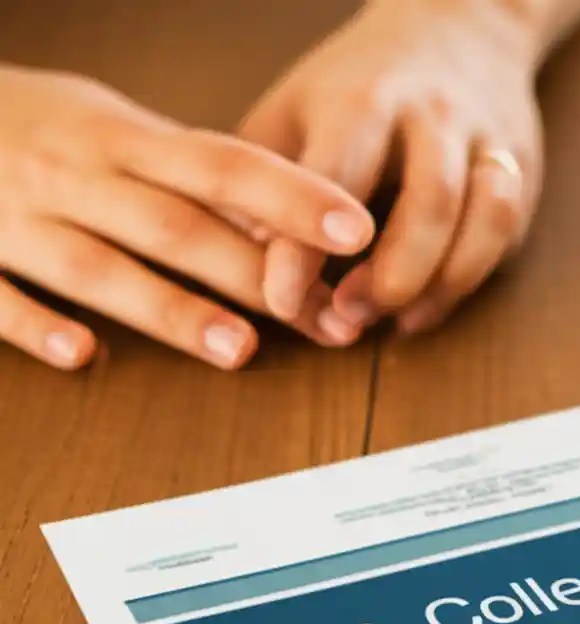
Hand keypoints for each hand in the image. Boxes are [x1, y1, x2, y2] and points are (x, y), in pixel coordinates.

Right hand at [0, 65, 375, 370]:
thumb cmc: (40, 124)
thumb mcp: (116, 128)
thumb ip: (190, 175)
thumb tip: (286, 218)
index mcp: (119, 138)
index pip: (221, 165)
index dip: (291, 197)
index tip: (357, 229)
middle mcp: (72, 175)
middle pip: (173, 224)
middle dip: (254, 273)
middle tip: (326, 317)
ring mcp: (13, 219)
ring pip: (97, 268)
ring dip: (170, 309)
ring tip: (240, 347)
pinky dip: (37, 325)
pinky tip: (84, 355)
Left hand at [239, 0, 543, 335]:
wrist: (460, 27)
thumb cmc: (357, 84)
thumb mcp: (293, 108)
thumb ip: (261, 180)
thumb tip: (233, 257)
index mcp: (363, 98)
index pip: (334, 178)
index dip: (306, 247)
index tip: (282, 302)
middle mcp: (435, 114)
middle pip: (429, 202)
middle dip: (390, 275)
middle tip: (347, 320)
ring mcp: (487, 138)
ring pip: (484, 219)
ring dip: (440, 284)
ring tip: (396, 321)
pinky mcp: (521, 166)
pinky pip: (506, 231)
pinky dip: (470, 277)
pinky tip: (429, 303)